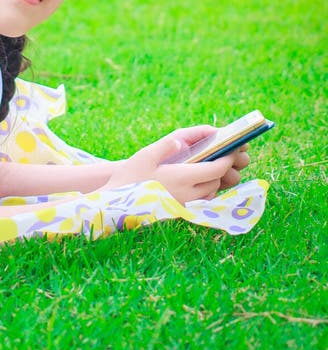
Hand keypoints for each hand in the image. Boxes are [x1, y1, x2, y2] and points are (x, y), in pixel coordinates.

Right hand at [103, 126, 249, 204]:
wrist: (117, 201)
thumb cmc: (130, 175)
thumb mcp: (146, 155)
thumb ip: (166, 145)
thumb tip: (181, 139)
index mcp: (180, 178)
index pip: (214, 169)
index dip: (227, 159)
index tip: (232, 149)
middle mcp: (186, 194)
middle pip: (215, 181)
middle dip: (221, 168)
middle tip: (222, 153)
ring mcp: (183, 204)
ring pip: (210, 192)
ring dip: (213, 179)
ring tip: (209, 164)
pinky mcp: (180, 210)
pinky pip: (201, 200)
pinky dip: (204, 189)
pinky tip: (196, 178)